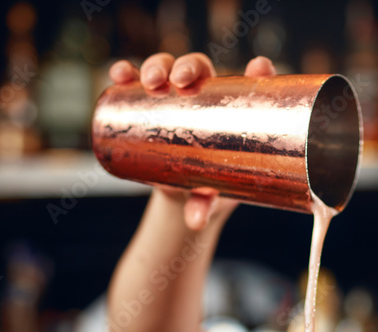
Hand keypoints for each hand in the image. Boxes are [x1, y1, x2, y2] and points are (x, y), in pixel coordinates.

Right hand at [108, 53, 277, 230]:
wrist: (185, 195)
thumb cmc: (209, 190)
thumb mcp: (211, 196)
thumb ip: (206, 205)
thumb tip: (194, 221)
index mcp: (232, 111)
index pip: (248, 83)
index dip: (258, 71)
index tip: (258, 68)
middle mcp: (204, 96)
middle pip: (199, 69)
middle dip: (188, 67)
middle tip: (180, 82)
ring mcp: (174, 98)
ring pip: (167, 69)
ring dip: (157, 66)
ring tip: (150, 81)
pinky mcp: (148, 106)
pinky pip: (136, 85)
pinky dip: (126, 75)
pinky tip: (119, 74)